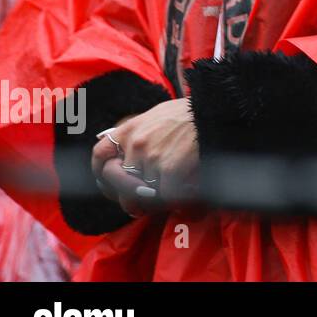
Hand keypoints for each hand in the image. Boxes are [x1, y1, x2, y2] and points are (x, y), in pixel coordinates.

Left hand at [91, 99, 199, 215]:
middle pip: (118, 182)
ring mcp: (151, 157)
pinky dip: (176, 201)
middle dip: (127, 198)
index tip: (109, 186)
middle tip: (138, 207)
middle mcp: (136, 143)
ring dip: (157, 199)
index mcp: (130, 128)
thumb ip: (140, 133)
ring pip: (144, 192)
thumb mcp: (158, 115)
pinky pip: (166, 195)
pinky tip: (187, 198)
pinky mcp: (169, 169)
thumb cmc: (192, 112)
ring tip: (173, 197)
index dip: (101, 174)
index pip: (99, 154)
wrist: (216, 109)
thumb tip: (128, 154)